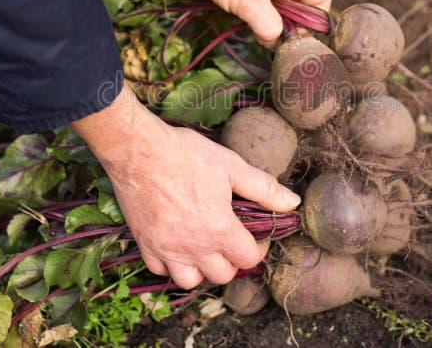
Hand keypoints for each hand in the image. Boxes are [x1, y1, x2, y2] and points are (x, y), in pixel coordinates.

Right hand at [72, 86, 300, 287]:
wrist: (138, 149)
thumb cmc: (186, 154)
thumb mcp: (232, 166)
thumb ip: (264, 189)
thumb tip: (293, 203)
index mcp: (219, 229)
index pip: (249, 258)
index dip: (258, 248)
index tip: (255, 235)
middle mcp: (193, 247)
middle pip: (223, 275)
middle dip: (232, 260)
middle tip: (231, 240)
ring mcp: (167, 249)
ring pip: (190, 281)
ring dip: (201, 269)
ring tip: (203, 247)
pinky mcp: (144, 244)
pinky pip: (160, 270)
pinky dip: (170, 264)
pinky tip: (176, 244)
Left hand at [142, 0, 330, 46]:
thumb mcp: (250, 5)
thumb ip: (269, 27)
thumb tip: (275, 40)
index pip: (322, 0)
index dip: (315, 22)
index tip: (294, 36)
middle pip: (301, 4)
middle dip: (289, 25)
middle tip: (270, 37)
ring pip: (280, 2)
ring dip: (270, 19)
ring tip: (253, 28)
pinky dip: (256, 10)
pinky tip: (241, 16)